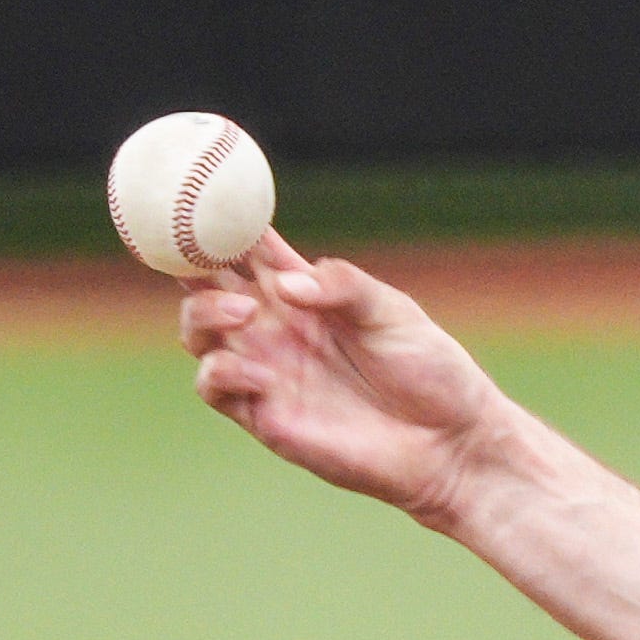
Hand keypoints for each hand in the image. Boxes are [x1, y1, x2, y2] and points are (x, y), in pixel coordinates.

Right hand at [182, 231, 508, 526]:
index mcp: (306, 293)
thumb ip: (342, 285)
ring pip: (197, 331)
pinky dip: (220, 371)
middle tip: (203, 256)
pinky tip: (258, 372)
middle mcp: (276, 326)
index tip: (201, 199)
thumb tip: (286, 281)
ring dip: (203, 314)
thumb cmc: (430, 370)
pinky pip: (213, 387)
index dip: (219, 223)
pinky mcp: (265, 414)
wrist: (449, 440)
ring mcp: (266, 368)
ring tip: (245, 313)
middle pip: (205, 284)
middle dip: (190, 263)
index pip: (249, 250)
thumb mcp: (393, 311)